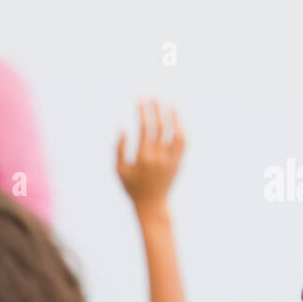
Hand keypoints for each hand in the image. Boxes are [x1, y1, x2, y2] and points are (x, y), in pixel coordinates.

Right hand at [116, 100, 184, 215]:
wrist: (152, 204)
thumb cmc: (132, 187)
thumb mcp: (119, 170)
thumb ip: (119, 149)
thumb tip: (124, 128)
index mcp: (143, 157)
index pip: (145, 128)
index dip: (143, 112)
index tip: (140, 100)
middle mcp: (159, 156)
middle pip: (160, 126)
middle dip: (156, 109)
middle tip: (153, 97)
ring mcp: (171, 159)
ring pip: (175, 133)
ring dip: (173, 117)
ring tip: (170, 105)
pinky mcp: (179, 162)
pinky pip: (183, 143)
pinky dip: (181, 130)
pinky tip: (177, 121)